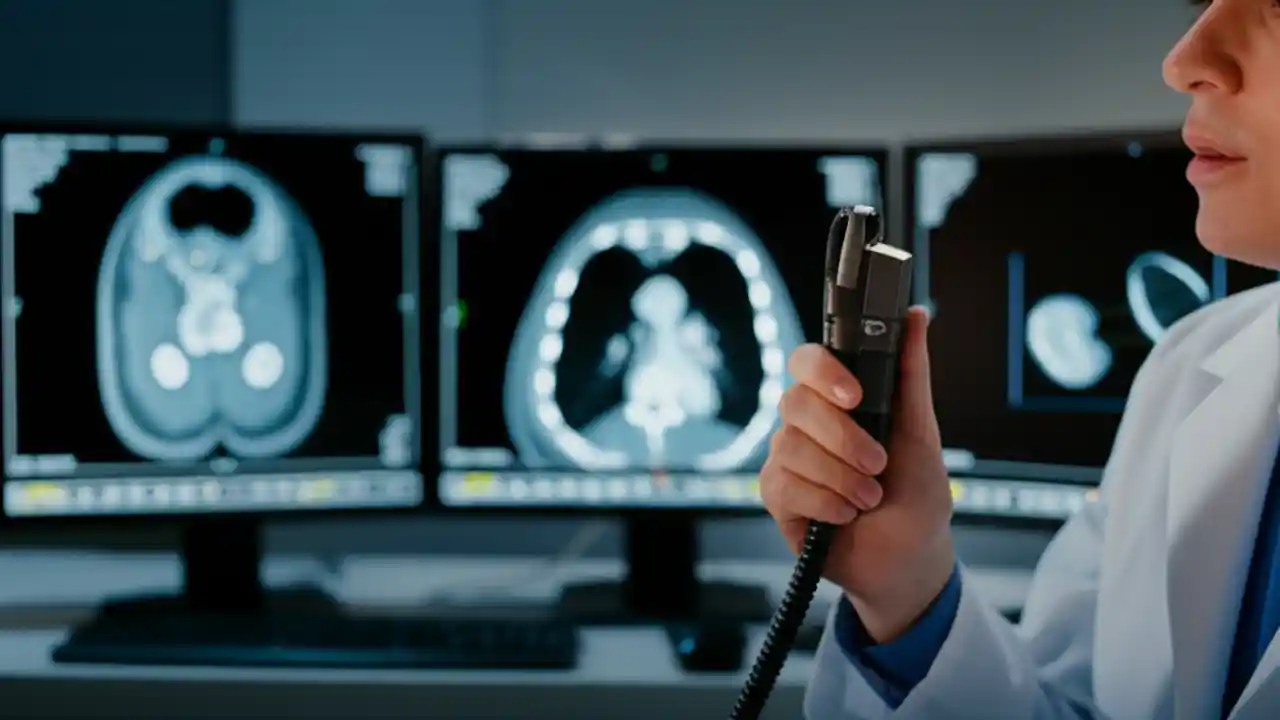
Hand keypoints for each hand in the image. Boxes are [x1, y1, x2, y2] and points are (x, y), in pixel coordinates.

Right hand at [759, 306, 955, 642]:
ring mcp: (788, 458)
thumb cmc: (915, 493)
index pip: (807, 360)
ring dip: (839, 477)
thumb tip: (916, 315)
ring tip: (869, 498)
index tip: (855, 395)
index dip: (823, 371)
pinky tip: (845, 515)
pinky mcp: (777, 495)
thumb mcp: (921, 431)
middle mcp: (807, 423)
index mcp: (838, 399)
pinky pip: (784, 485)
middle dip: (843, 437)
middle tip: (877, 463)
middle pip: (796, 402)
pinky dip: (824, 502)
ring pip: (790, 446)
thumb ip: (911, 373)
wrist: (908, 559)